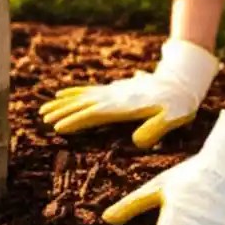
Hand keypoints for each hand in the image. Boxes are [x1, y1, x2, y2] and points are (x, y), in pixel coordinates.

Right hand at [39, 38, 220, 148]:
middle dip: (62, 111)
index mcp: (124, 107)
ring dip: (63, 103)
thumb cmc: (179, 105)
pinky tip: (62, 93)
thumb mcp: (173, 118)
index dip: (76, 121)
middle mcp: (114, 98)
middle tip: (43, 118)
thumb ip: (156, 129)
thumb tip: (138, 143)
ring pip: (82, 97)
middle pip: (82, 105)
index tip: (58, 127)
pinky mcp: (115, 90)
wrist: (182, 81)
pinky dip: (74, 93)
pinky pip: (89, 91)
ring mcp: (113, 92)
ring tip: (44, 109)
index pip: (94, 115)